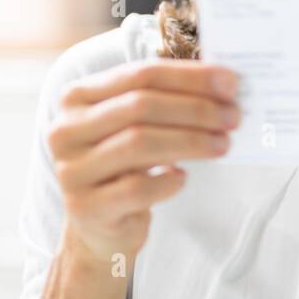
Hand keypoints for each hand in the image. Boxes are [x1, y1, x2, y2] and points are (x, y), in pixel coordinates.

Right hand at [47, 59, 240, 261]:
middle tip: (232, 116)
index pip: (140, 74)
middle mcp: (66, 129)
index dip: (189, 76)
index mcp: (77, 97)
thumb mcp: (133, 126)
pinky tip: (183, 178)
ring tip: (222, 144)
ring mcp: (71, 170)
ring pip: (139, 143)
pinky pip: (136, 188)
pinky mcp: (85, 207)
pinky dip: (168, 180)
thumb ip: (165, 100)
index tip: (230, 83)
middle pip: (140, 106)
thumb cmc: (124, 165)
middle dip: (195, 108)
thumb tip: (223, 85)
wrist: (97, 225)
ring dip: (191, 141)